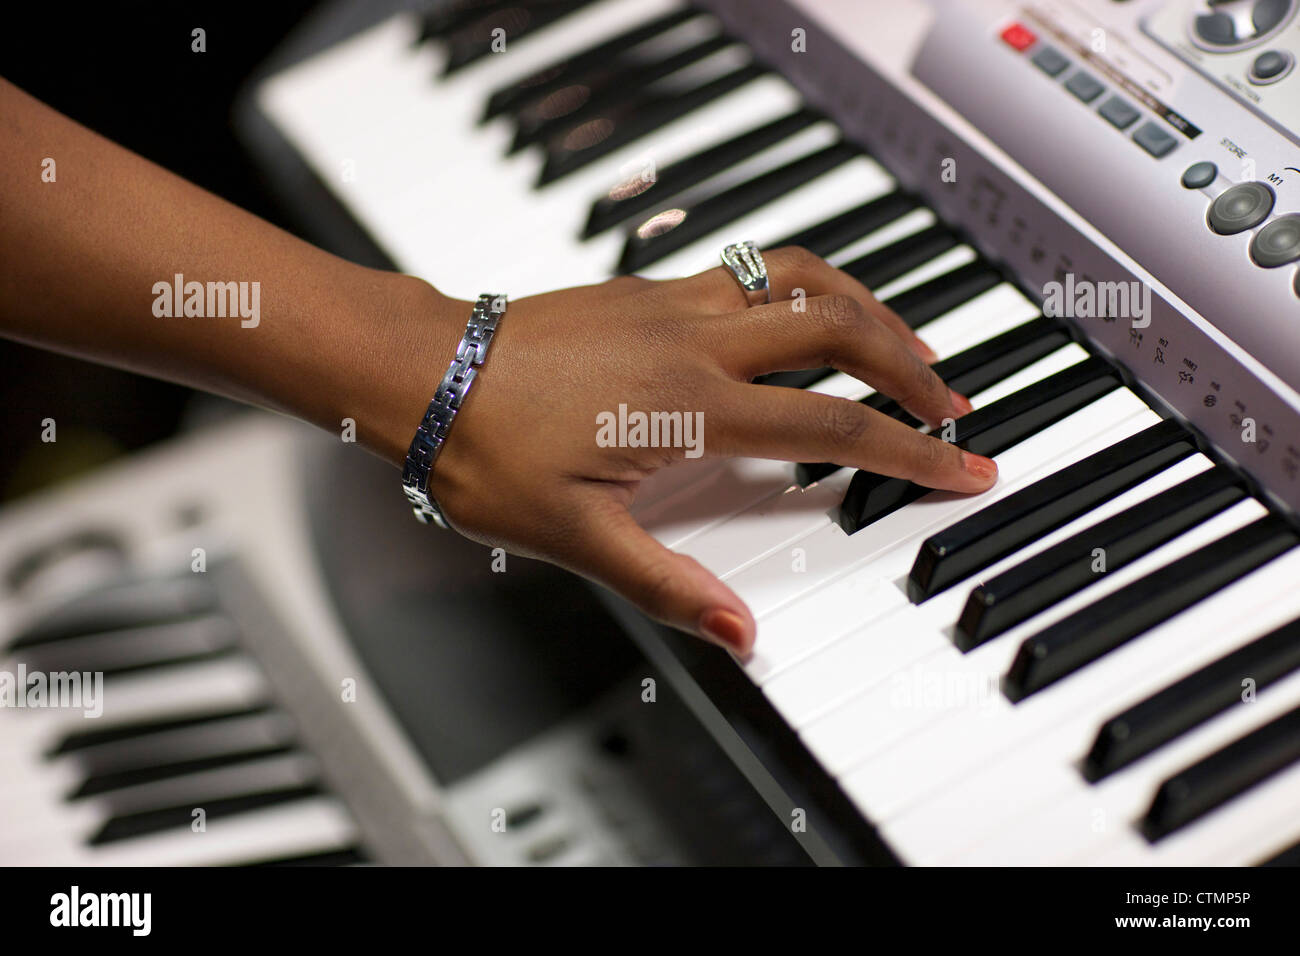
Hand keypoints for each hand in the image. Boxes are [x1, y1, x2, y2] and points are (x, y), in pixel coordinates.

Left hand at [419, 247, 997, 656]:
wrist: (421, 373)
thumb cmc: (483, 449)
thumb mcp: (575, 537)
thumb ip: (668, 585)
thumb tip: (740, 637)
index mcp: (691, 407)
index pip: (833, 426)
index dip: (911, 450)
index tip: (966, 463)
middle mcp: (695, 341)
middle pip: (839, 329)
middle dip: (912, 363)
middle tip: (953, 399)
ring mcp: (672, 303)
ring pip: (800, 277)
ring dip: (866, 304)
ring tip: (904, 341)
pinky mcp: (647, 287)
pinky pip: (751, 267)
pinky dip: (804, 283)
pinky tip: (803, 310)